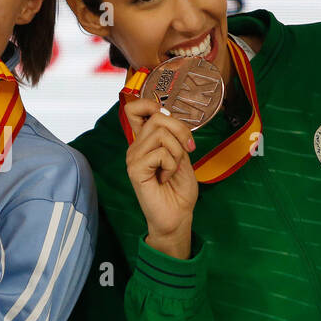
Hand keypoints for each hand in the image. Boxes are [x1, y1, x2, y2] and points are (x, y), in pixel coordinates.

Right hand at [124, 98, 198, 258]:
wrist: (178, 216)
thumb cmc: (179, 189)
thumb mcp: (182, 154)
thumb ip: (174, 135)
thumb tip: (169, 116)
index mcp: (144, 141)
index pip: (135, 108)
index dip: (151, 104)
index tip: (170, 120)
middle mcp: (135, 146)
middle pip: (157, 116)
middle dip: (181, 131)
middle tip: (187, 150)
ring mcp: (133, 157)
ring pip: (161, 134)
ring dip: (178, 152)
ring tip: (173, 168)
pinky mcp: (135, 169)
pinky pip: (161, 153)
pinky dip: (171, 165)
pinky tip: (165, 178)